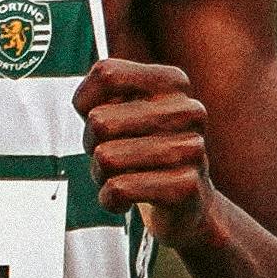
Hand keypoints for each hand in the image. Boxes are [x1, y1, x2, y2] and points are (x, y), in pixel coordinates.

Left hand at [78, 55, 221, 245]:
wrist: (186, 203)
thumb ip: (100, 92)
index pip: (107, 74)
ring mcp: (191, 149)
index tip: (94, 117)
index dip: (85, 101)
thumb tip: (86, 104)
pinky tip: (126, 200)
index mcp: (173, 82)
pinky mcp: (186, 187)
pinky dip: (110, 199)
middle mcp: (188, 111)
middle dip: (92, 145)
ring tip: (120, 178)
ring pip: (107, 157)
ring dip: (100, 175)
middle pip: (100, 120)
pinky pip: (119, 189)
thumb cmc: (144, 151)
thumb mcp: (121, 110)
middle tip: (110, 156)